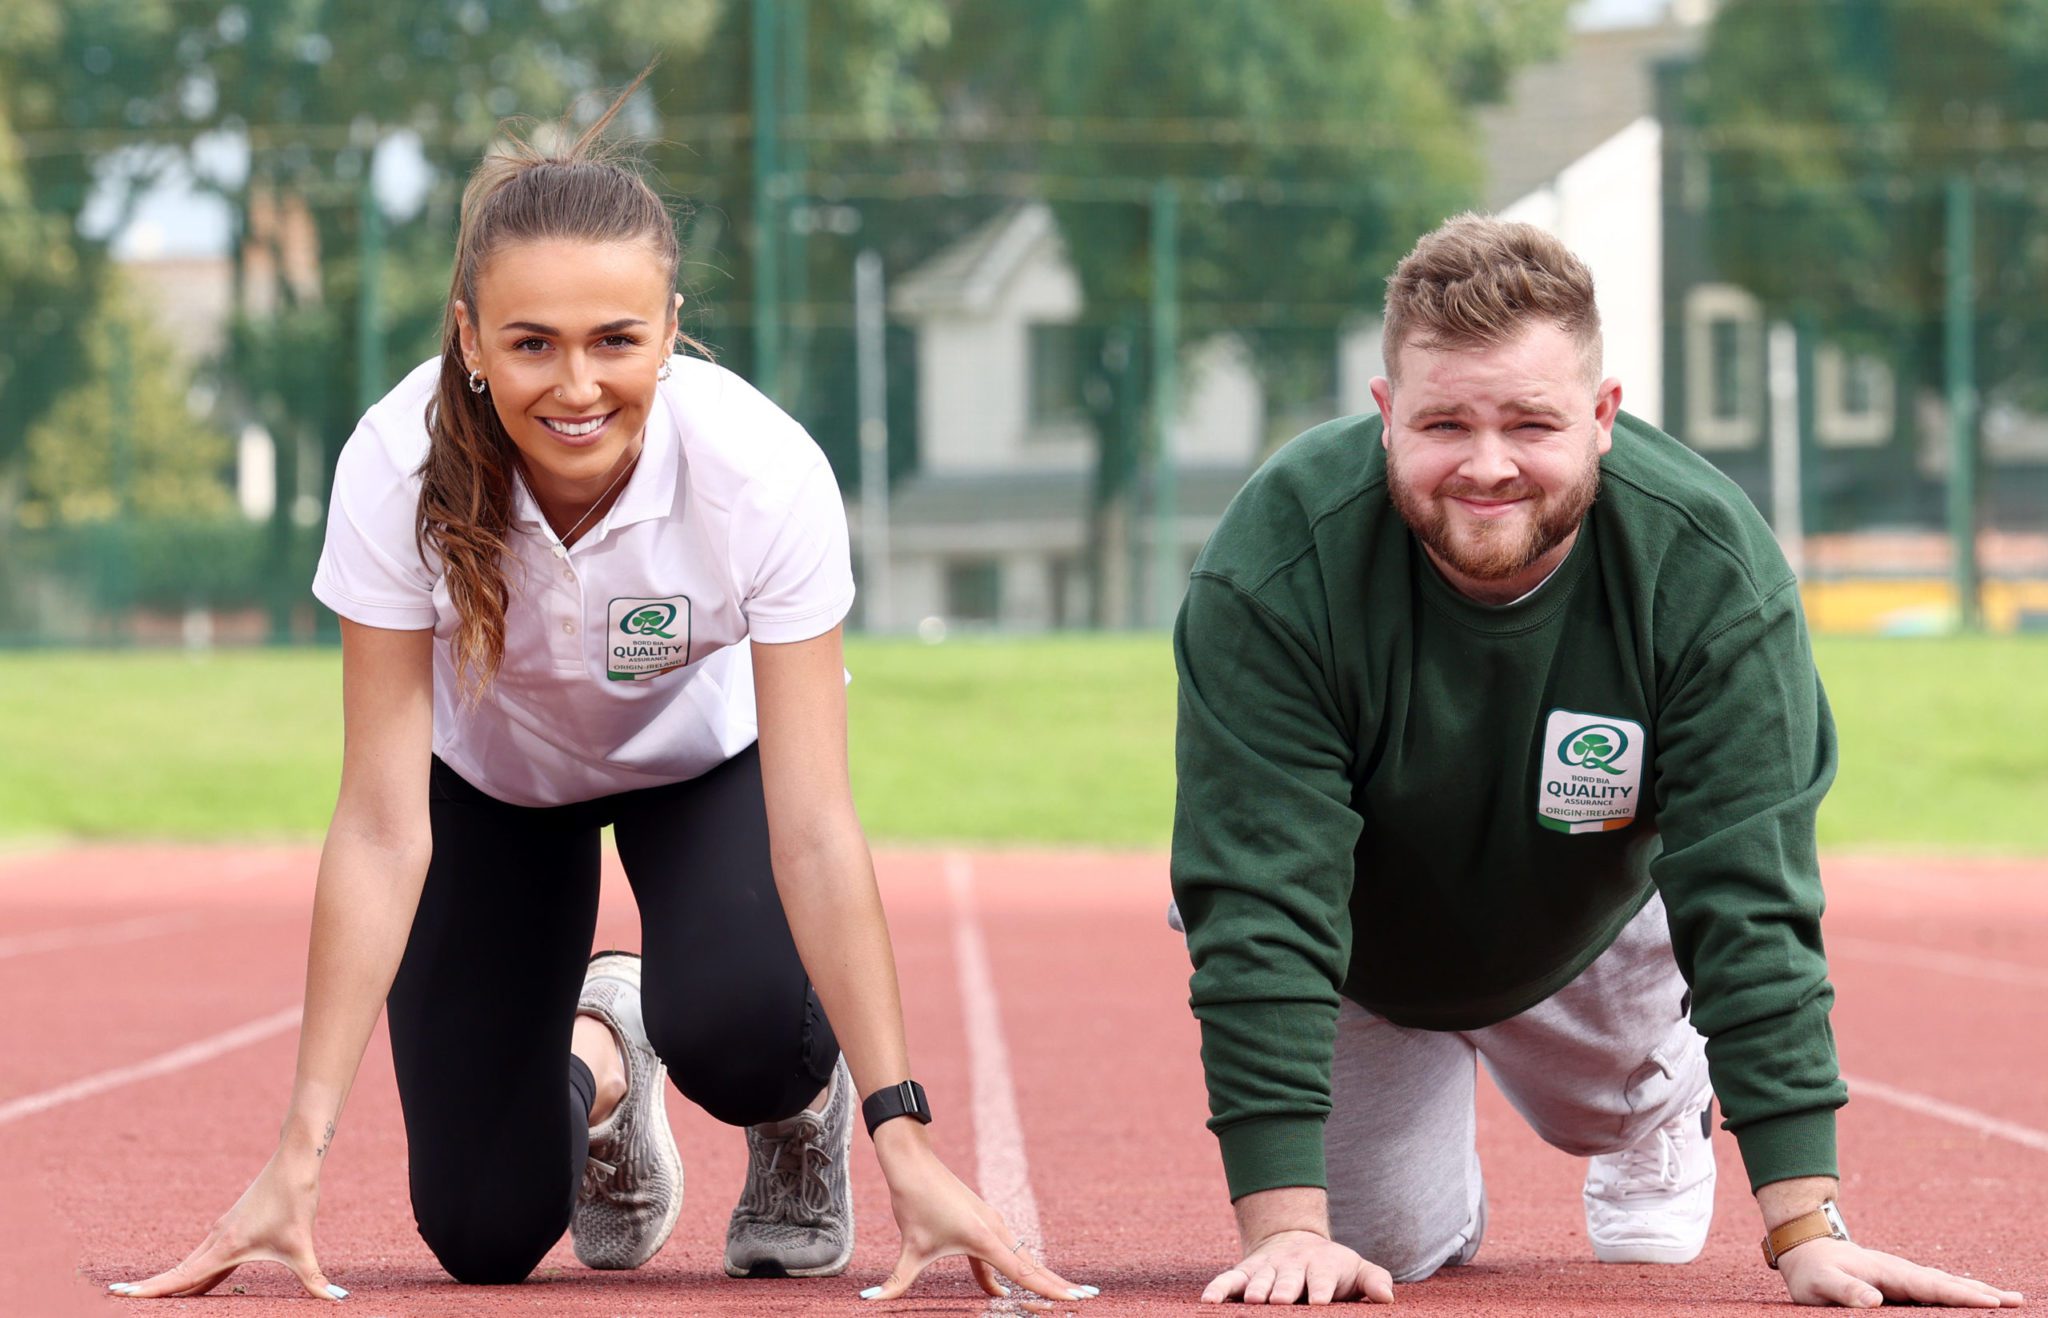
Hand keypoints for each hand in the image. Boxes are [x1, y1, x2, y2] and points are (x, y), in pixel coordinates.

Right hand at [108, 1149, 344, 1301]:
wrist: (295, 1162)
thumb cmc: (296, 1201)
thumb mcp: (304, 1246)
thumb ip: (316, 1280)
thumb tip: (337, 1300)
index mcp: (224, 1248)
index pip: (181, 1278)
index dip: (151, 1291)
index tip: (120, 1296)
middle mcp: (216, 1240)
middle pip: (177, 1274)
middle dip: (150, 1290)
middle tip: (118, 1299)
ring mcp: (221, 1231)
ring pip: (190, 1264)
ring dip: (169, 1281)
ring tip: (144, 1296)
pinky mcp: (230, 1225)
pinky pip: (203, 1255)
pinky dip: (189, 1270)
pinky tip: (190, 1280)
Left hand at [859, 1123, 1096, 1303]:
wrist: (913, 1163)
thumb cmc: (913, 1202)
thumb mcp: (908, 1248)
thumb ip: (895, 1282)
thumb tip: (869, 1302)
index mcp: (984, 1238)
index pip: (1024, 1272)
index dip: (1050, 1288)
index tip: (1076, 1298)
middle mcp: (996, 1229)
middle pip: (1033, 1264)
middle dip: (1057, 1284)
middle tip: (1086, 1297)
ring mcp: (992, 1223)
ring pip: (1020, 1257)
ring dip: (1037, 1276)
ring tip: (1059, 1294)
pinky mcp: (983, 1220)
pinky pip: (1003, 1251)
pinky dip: (1010, 1269)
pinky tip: (997, 1288)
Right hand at [1202, 1228, 1393, 1304]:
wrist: (1295, 1242)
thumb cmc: (1332, 1267)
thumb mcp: (1355, 1269)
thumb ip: (1373, 1280)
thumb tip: (1387, 1297)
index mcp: (1320, 1265)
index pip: (1321, 1278)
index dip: (1319, 1289)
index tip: (1319, 1303)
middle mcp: (1291, 1265)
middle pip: (1287, 1278)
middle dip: (1283, 1289)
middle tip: (1279, 1301)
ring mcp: (1266, 1268)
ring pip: (1259, 1278)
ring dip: (1255, 1289)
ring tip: (1253, 1301)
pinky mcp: (1244, 1273)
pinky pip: (1229, 1280)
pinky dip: (1218, 1289)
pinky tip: (1209, 1301)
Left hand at [1776, 1237, 2022, 1308]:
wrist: (1805, 1247)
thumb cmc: (1812, 1271)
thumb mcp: (1820, 1283)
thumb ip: (1845, 1290)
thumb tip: (1873, 1300)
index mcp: (1887, 1273)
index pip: (1931, 1287)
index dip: (1961, 1296)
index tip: (1991, 1301)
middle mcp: (1901, 1271)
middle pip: (1948, 1283)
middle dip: (1983, 1292)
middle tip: (2017, 1301)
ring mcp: (1903, 1274)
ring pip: (1946, 1283)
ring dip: (1977, 1290)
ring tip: (2009, 1297)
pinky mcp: (1900, 1280)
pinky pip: (1936, 1287)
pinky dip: (1959, 1290)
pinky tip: (1974, 1294)